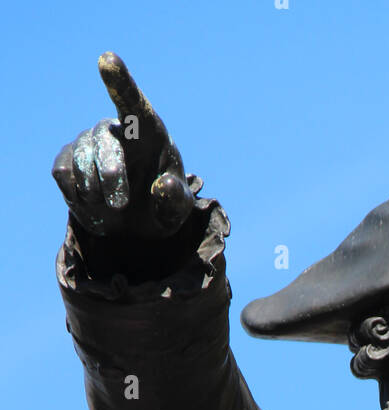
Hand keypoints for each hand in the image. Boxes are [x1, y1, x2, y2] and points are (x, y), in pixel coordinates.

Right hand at [52, 52, 194, 238]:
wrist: (136, 223)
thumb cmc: (162, 205)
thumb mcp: (177, 209)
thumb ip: (176, 199)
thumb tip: (164, 185)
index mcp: (146, 131)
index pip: (132, 101)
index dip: (120, 81)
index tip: (107, 60)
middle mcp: (115, 129)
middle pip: (105, 141)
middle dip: (111, 174)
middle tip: (120, 203)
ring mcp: (88, 142)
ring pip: (81, 159)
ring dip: (94, 190)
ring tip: (112, 207)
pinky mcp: (68, 159)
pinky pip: (63, 171)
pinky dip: (77, 194)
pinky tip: (92, 203)